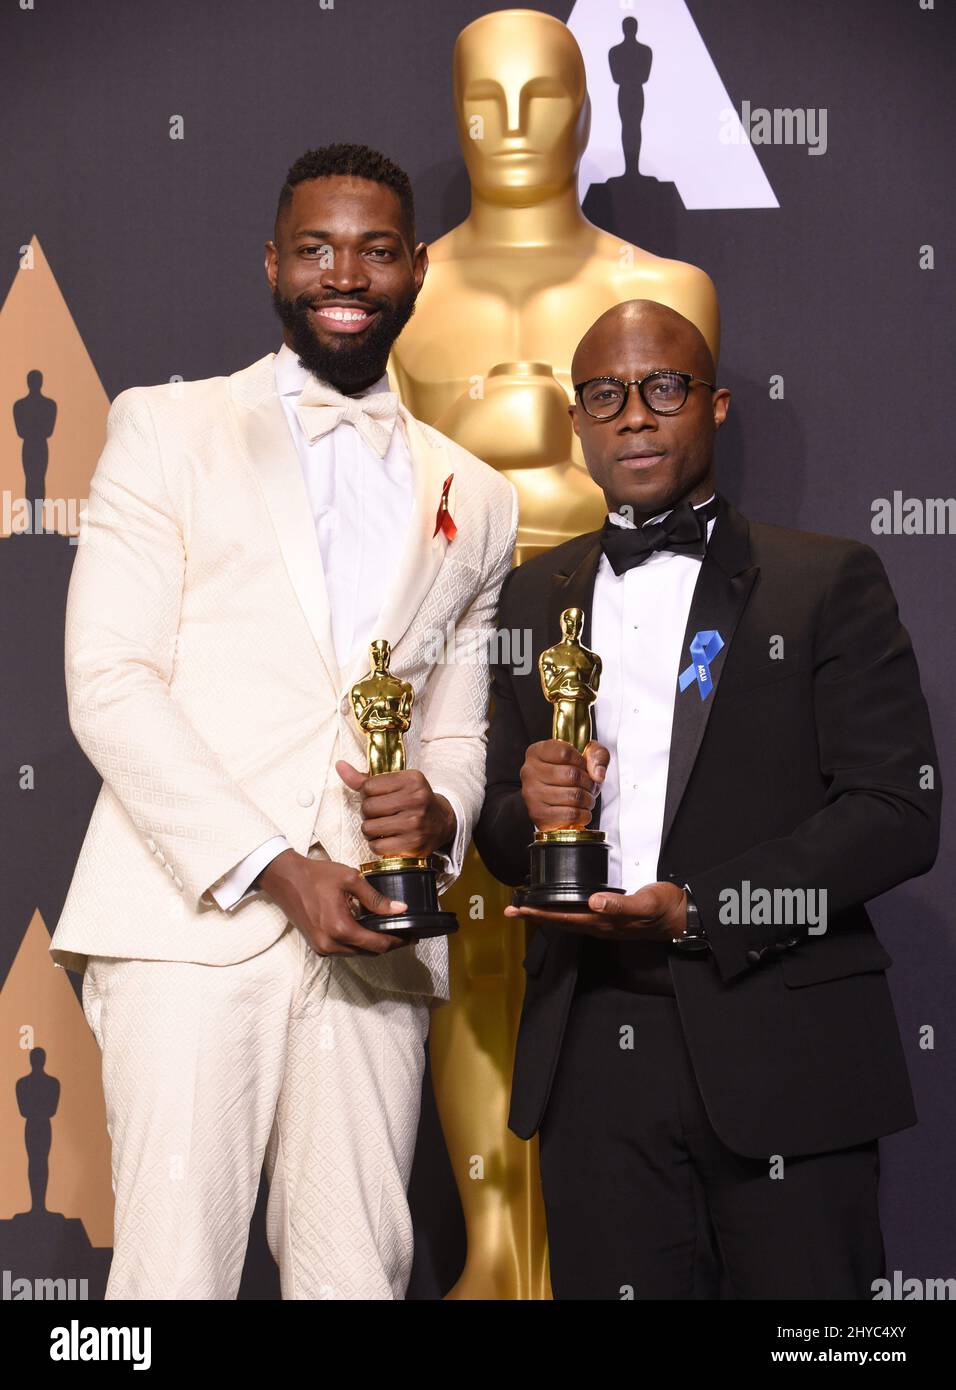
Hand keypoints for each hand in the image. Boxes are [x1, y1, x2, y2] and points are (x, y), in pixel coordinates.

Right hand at [258, 850, 411, 955]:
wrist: (285, 879)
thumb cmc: (315, 876)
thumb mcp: (350, 880)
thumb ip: (376, 898)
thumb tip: (400, 909)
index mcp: (340, 928)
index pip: (377, 944)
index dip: (397, 941)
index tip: (412, 936)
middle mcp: (330, 944)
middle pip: (369, 953)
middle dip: (388, 944)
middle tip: (404, 932)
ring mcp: (322, 948)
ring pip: (357, 954)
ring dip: (373, 945)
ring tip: (389, 930)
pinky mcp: (317, 946)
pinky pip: (345, 950)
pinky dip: (358, 943)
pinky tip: (367, 930)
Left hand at [335, 761, 455, 857]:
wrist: (442, 822)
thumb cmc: (412, 800)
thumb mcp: (395, 784)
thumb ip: (365, 778)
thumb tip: (340, 766)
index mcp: (411, 779)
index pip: (369, 786)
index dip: (368, 794)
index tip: (379, 798)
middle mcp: (416, 799)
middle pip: (368, 807)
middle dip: (368, 813)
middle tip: (380, 814)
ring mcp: (415, 823)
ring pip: (369, 828)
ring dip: (371, 830)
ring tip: (383, 827)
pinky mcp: (413, 844)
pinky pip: (377, 846)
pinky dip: (377, 845)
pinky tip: (388, 839)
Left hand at [505, 881, 686, 941]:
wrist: (682, 916)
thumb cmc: (665, 908)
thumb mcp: (645, 903)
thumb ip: (620, 904)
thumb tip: (594, 902)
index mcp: (604, 922)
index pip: (564, 919)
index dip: (540, 914)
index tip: (519, 909)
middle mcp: (600, 925)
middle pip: (560, 922)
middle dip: (535, 916)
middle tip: (511, 909)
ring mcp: (604, 923)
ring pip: (568, 920)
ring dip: (546, 914)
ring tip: (528, 908)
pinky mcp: (610, 917)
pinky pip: (579, 915)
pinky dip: (563, 911)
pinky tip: (560, 906)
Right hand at [519, 738, 609, 830]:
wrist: (557, 800)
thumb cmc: (570, 774)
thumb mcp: (586, 755)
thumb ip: (597, 755)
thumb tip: (598, 774)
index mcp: (536, 752)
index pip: (565, 752)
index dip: (582, 761)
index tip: (582, 767)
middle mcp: (528, 771)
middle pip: (572, 775)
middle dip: (588, 782)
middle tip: (588, 785)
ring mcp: (531, 794)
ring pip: (574, 796)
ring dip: (588, 799)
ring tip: (585, 798)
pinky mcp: (538, 815)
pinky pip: (571, 815)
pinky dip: (583, 814)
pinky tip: (580, 811)